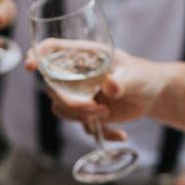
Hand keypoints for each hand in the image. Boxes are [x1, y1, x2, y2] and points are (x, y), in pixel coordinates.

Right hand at [25, 46, 165, 141]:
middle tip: (97, 109)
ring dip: (81, 118)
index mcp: (84, 55)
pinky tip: (120, 134)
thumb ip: (123, 81)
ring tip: (107, 114)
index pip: (52, 50)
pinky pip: (81, 126)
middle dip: (70, 103)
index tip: (31, 67)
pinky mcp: (86, 112)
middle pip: (53, 88)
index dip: (37, 55)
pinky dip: (100, 134)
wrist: (152, 96)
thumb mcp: (136, 77)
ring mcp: (79, 94)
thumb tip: (110, 86)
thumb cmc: (144, 76)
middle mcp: (76, 74)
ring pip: (61, 109)